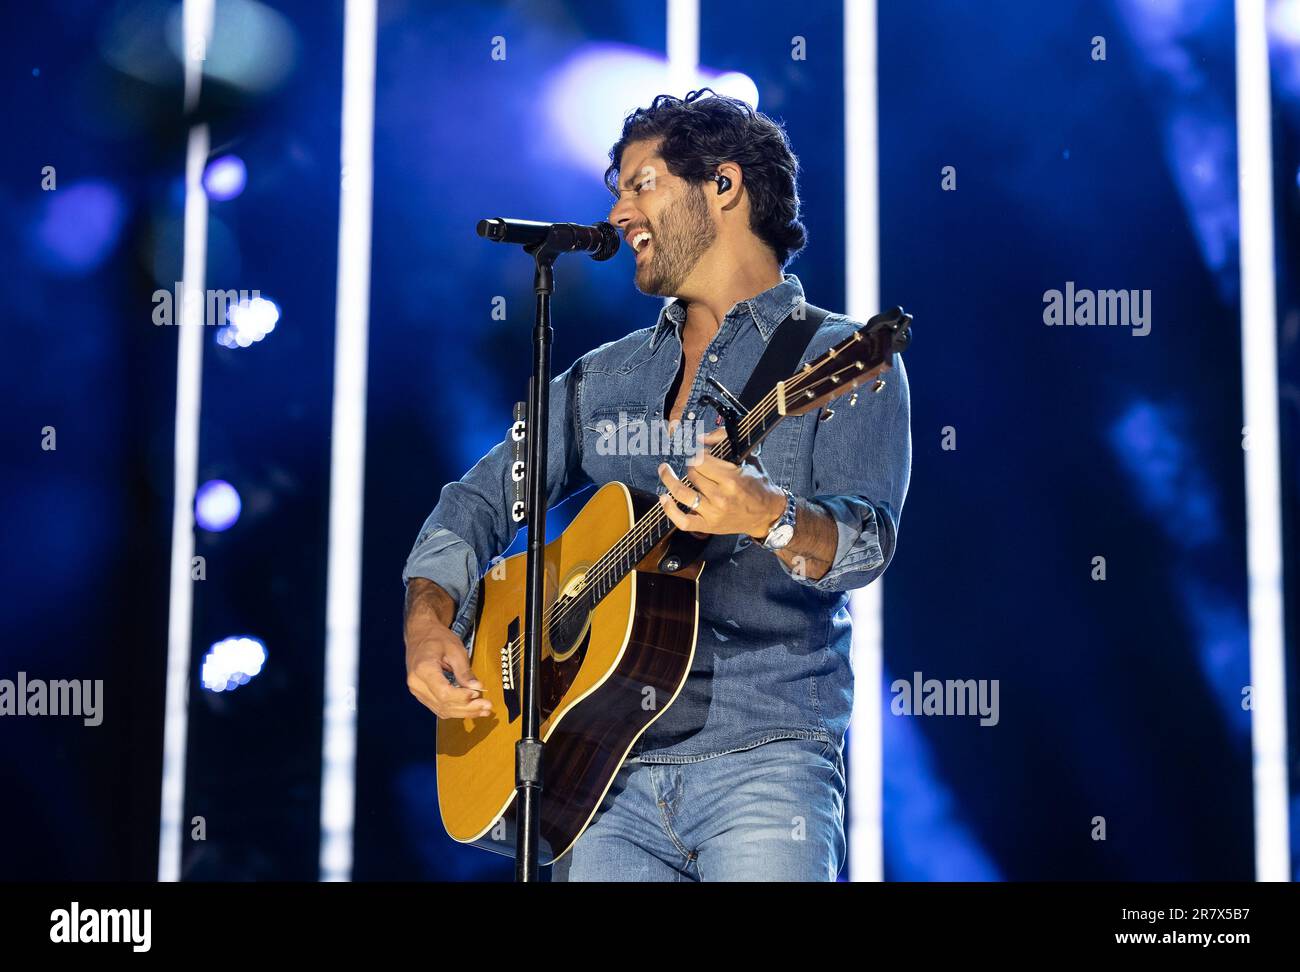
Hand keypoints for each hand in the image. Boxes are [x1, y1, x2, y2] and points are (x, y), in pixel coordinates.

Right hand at [405, 591, 492, 720]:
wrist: (419, 634)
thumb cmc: (436, 637)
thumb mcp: (454, 648)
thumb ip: (464, 670)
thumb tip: (477, 687)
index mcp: (423, 669)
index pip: (444, 692)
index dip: (462, 697)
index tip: (478, 694)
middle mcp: (417, 683)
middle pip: (443, 704)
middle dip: (468, 708)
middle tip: (487, 706)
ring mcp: (417, 691)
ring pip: (442, 710)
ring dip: (464, 713)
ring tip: (483, 710)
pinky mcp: (421, 694)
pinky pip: (438, 708)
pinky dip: (455, 711)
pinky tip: (470, 710)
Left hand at [657, 427, 784, 538]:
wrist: (768, 514)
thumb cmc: (758, 486)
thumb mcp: (747, 459)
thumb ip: (724, 443)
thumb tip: (701, 437)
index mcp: (731, 479)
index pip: (700, 460)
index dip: (697, 452)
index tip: (699, 452)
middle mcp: (720, 497)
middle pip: (691, 474)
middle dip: (691, 466)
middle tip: (696, 465)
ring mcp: (713, 513)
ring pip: (682, 493)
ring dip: (669, 480)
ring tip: (664, 470)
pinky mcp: (709, 526)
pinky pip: (683, 521)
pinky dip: (670, 511)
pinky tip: (664, 498)